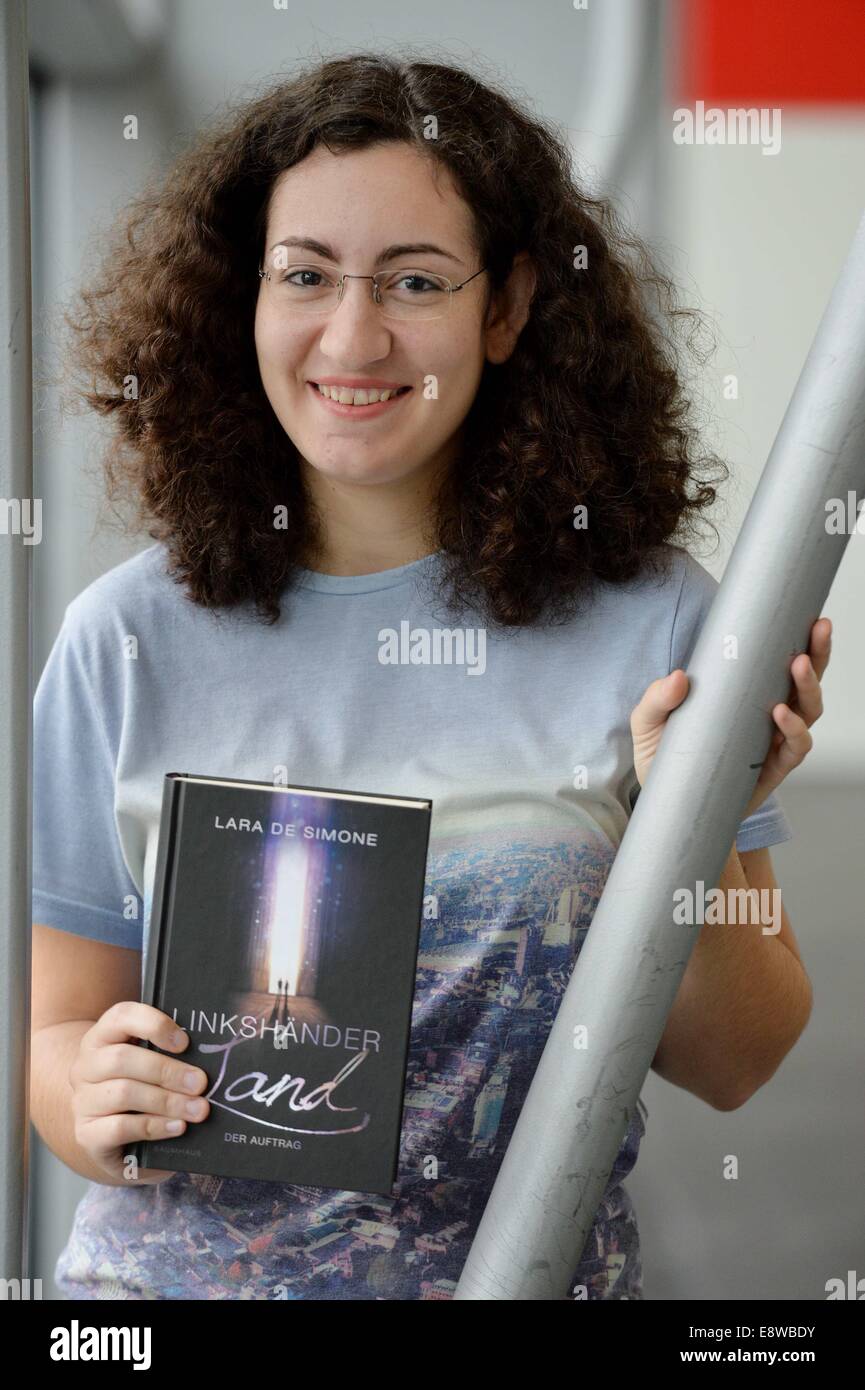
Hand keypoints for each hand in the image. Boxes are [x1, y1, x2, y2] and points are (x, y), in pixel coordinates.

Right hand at [68, 1002, 209, 1183]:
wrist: (104, 1132)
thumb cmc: (136, 1087)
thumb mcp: (146, 1063)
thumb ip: (167, 1054)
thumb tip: (207, 1060)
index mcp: (102, 1038)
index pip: (120, 1016)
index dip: (153, 1024)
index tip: (184, 1042)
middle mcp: (86, 1066)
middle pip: (122, 1059)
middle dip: (168, 1071)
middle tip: (200, 1083)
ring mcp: (83, 1101)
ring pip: (124, 1093)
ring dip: (168, 1101)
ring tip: (198, 1109)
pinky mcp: (87, 1134)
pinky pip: (121, 1128)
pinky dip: (155, 1126)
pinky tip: (178, 1127)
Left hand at [630, 617, 831, 817]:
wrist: (667, 808)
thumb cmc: (664, 760)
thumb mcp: (648, 724)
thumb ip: (656, 700)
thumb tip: (679, 677)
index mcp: (745, 694)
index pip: (779, 662)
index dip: (800, 640)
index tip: (809, 615)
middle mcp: (767, 715)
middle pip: (805, 681)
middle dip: (817, 653)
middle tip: (817, 630)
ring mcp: (772, 742)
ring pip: (809, 710)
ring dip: (808, 687)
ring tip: (797, 667)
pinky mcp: (772, 770)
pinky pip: (796, 748)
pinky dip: (794, 729)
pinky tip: (781, 714)